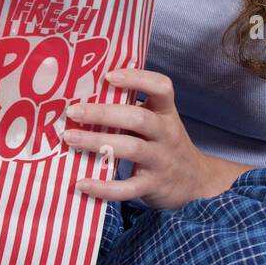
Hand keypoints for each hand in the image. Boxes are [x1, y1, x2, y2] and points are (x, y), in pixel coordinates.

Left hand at [62, 66, 213, 210]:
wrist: (194, 183)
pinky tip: (82, 183)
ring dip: (98, 142)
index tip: (108, 76)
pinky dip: (104, 187)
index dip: (137, 78)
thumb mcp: (158, 123)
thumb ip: (133, 111)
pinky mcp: (153, 186)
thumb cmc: (164, 145)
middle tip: (73, 111)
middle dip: (103, 113)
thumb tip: (87, 97)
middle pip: (138, 118)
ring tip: (70, 138)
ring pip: (131, 149)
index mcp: (166, 113)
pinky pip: (128, 188)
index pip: (161, 87)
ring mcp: (161, 160)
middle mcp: (167, 134)